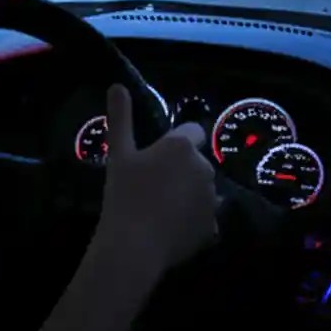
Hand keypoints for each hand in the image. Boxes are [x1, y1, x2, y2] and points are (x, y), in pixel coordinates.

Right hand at [93, 84, 218, 274]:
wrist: (134, 245)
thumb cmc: (124, 194)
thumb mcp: (118, 154)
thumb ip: (120, 118)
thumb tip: (117, 85)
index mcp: (182, 147)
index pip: (192, 132)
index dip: (177, 142)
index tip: (159, 158)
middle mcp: (203, 167)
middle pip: (197, 163)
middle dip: (183, 171)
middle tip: (155, 187)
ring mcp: (211, 198)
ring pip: (203, 191)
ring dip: (191, 195)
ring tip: (163, 211)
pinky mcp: (213, 226)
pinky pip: (205, 218)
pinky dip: (194, 221)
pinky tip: (173, 229)